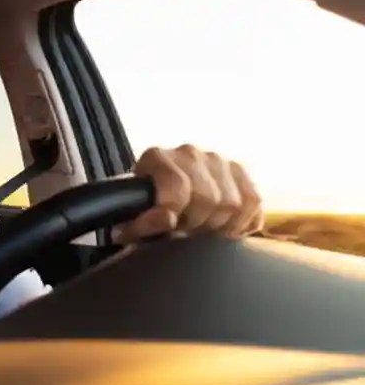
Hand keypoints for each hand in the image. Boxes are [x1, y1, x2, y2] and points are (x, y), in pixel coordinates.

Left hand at [114, 145, 263, 243]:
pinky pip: (253, 202)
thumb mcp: (129, 222)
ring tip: (200, 229)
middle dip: (196, 223)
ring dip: (218, 225)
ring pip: (234, 202)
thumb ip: (142, 223)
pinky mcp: (239, 174)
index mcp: (157, 158)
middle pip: (210, 198)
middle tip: (184, 231)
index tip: (169, 226)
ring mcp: (218, 161)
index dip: (175, 211)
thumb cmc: (140, 214)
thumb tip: (167, 218)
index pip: (178, 185)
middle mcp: (190, 154)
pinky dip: (242, 222)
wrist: (154, 203)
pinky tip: (223, 229)